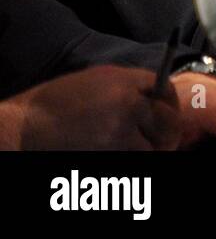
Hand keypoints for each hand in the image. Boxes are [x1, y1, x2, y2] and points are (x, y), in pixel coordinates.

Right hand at [0, 65, 181, 150]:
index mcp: (123, 82)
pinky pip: (137, 158)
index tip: (167, 110)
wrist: (24, 129)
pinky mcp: (111, 155)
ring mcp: (119, 133)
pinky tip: (128, 154)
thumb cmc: (53, 104)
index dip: (168, 101)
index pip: (164, 88)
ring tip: (148, 149)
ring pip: (155, 145)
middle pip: (168, 119)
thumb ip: (127, 85)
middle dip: (169, 129)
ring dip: (154, 149)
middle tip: (167, 137)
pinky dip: (137, 158)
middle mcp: (127, 105)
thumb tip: (152, 95)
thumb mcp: (94, 80)